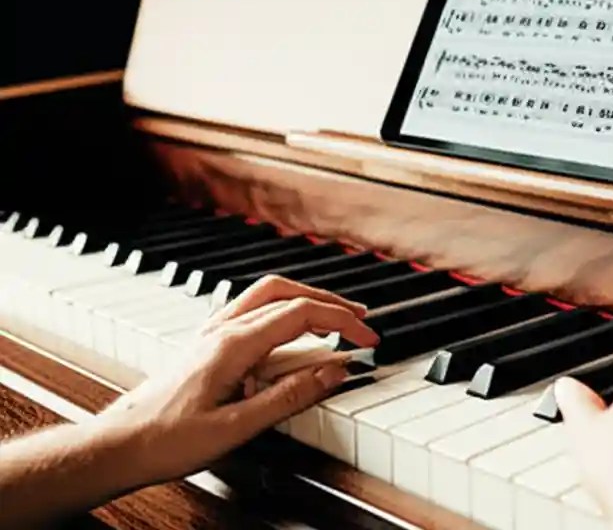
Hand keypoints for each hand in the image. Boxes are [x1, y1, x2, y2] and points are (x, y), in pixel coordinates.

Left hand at [93, 275, 378, 486]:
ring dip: (304, 299)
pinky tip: (287, 329)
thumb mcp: (238, 427)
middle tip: (360, 321)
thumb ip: (290, 396)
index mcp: (232, 345)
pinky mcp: (205, 345)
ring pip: (265, 295)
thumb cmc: (167, 440)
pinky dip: (280, 310)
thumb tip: (333, 371)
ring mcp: (210, 334)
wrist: (118, 446)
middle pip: (285, 292)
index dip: (341, 321)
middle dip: (329, 301)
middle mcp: (220, 330)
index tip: (368, 339)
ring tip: (332, 318)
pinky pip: (249, 310)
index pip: (300, 313)